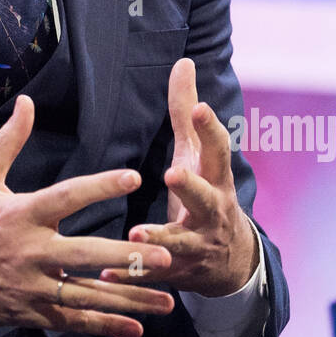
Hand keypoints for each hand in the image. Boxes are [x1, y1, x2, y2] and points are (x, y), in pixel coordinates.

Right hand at [0, 95, 175, 336]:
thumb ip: (10, 140)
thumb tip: (27, 102)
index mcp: (20, 214)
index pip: (67, 197)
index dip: (100, 186)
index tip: (134, 177)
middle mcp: (29, 252)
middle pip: (85, 255)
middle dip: (127, 257)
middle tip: (166, 255)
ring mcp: (29, 286)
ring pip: (86, 294)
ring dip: (129, 298)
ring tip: (168, 298)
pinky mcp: (27, 312)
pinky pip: (71, 321)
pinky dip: (104, 325)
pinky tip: (135, 327)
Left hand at [99, 59, 258, 296]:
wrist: (231, 263)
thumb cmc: (207, 194)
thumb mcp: (199, 154)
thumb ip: (187, 112)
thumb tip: (184, 62)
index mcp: (217, 179)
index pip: (218, 150)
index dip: (210, 128)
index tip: (200, 108)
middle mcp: (212, 213)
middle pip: (206, 199)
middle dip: (192, 186)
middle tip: (173, 174)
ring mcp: (198, 246)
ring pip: (180, 244)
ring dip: (159, 240)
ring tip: (135, 233)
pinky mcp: (178, 272)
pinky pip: (152, 274)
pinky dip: (130, 274)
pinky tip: (105, 272)